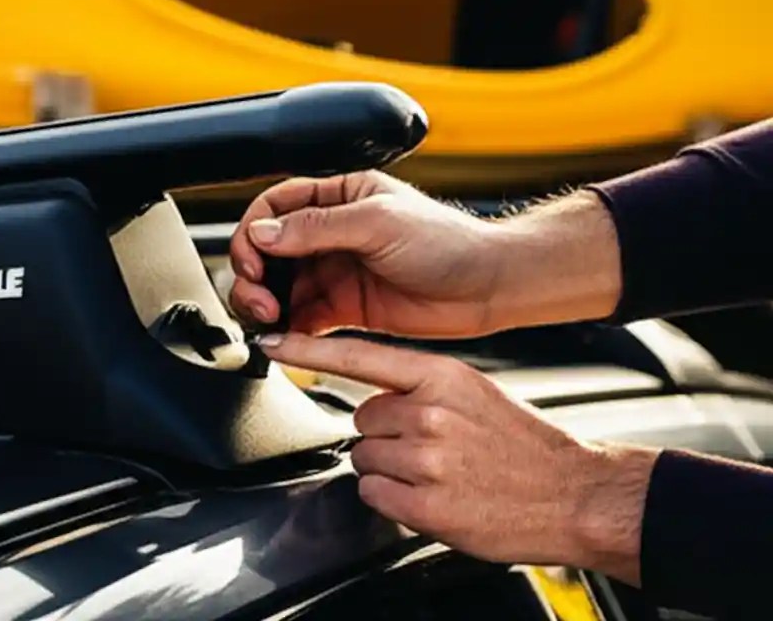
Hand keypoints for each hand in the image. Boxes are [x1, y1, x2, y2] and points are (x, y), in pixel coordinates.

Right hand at [230, 172, 504, 337]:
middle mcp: (330, 233)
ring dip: (264, 303)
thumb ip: (317, 227)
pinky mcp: (344, 309)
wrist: (489, 287)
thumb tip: (263, 233)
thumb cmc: (448, 242)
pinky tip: (285, 336)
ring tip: (270, 319)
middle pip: (267, 251)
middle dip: (252, 275)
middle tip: (259, 299)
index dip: (253, 233)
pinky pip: (301, 317)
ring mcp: (336, 272)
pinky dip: (286, 328)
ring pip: (279, 286)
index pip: (274, 208)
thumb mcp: (378, 222)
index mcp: (338, 196)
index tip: (253, 261)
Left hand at [259, 333, 658, 583]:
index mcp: (441, 377)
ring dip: (389, 469)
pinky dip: (393, 499)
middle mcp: (429, 413)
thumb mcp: (474, 392)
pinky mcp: (425, 503)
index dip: (307, 350)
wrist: (574, 492)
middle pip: (360, 418)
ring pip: (364, 457)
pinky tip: (432, 496)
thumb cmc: (524, 445)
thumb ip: (422, 387)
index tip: (271, 343)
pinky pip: (374, 493)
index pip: (359, 357)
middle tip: (427, 449)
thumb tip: (376, 393)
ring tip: (435, 474)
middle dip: (383, 435)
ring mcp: (426, 459)